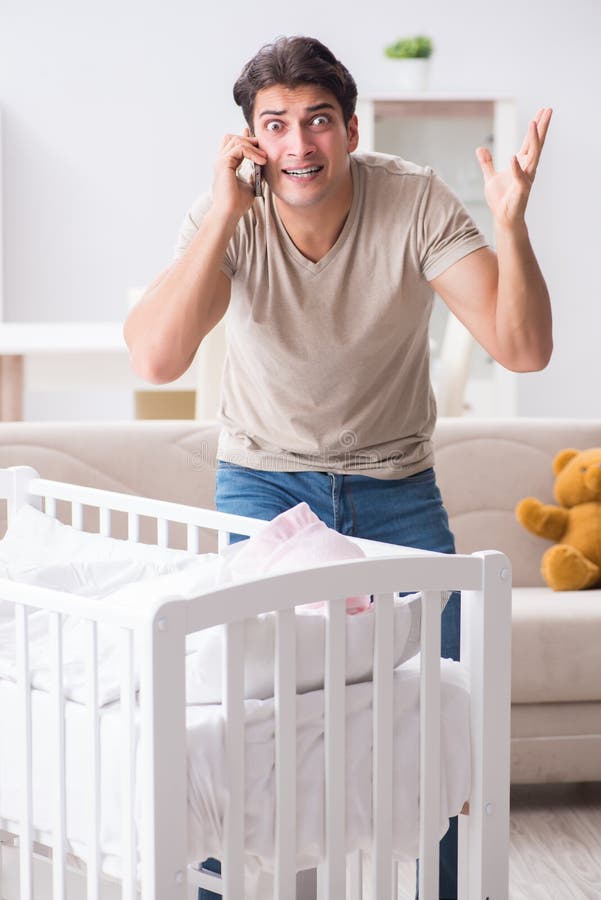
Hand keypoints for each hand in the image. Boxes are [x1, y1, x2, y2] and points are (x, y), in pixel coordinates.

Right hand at [211, 127, 266, 223]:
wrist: (229, 213)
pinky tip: (261, 161)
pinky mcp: (224, 163)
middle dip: (249, 140)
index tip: (256, 138)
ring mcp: (220, 161)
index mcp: (225, 165)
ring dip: (253, 147)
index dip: (244, 138)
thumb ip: (253, 175)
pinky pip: (240, 148)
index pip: (232, 145)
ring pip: (237, 141)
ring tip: (264, 158)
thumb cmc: (237, 204)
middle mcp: (221, 161)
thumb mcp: (250, 186)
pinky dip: (252, 153)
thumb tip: (261, 167)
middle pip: (233, 138)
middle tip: (263, 150)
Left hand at [475, 107, 552, 229]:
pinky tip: (513, 157)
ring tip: (534, 124)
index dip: (536, 126)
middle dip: (542, 126)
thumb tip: (479, 149)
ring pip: (532, 156)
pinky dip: (516, 168)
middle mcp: (527, 168)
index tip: (542, 111)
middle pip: (536, 144)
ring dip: (534, 140)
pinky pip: (519, 177)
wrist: (503, 218)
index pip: (530, 141)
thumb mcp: (490, 177)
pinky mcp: (521, 190)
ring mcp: (525, 178)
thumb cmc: (501, 199)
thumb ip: (486, 163)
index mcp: (521, 164)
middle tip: (549, 109)